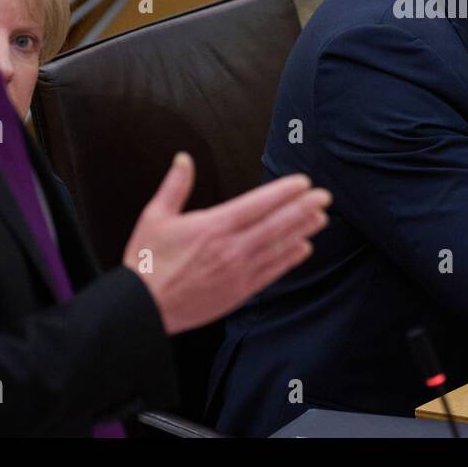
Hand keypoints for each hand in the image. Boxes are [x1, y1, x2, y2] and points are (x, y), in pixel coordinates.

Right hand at [124, 153, 330, 334]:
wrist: (142, 308)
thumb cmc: (147, 263)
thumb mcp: (155, 216)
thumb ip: (175, 185)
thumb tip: (183, 159)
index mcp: (213, 226)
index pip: (258, 204)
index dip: (284, 191)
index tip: (303, 182)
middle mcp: (231, 248)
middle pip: (276, 223)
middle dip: (303, 208)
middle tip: (325, 197)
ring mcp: (238, 271)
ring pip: (278, 247)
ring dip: (302, 230)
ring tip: (322, 218)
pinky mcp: (239, 291)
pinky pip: (272, 272)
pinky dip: (289, 259)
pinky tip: (303, 248)